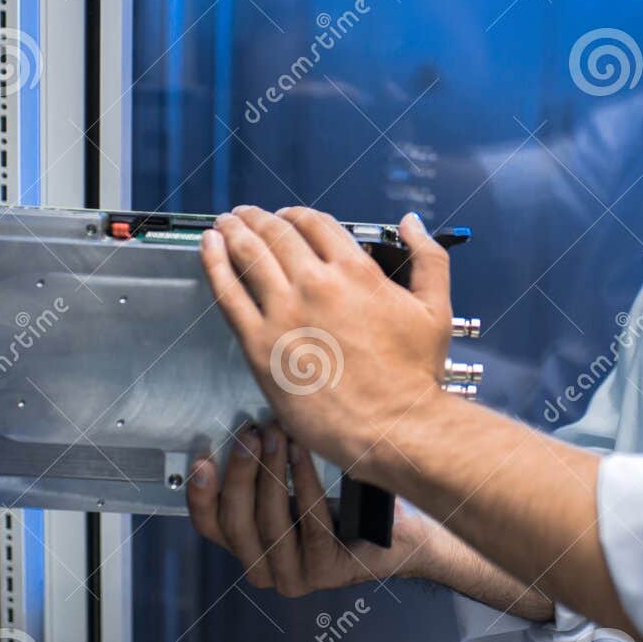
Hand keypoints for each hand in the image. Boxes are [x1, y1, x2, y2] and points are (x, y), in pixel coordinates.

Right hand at [186, 422, 438, 595]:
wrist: (403, 534)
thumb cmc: (346, 505)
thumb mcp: (294, 489)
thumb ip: (264, 476)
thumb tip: (241, 428)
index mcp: (249, 550)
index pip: (211, 526)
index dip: (200, 493)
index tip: (202, 456)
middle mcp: (265, 570)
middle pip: (236, 523)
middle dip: (240, 473)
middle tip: (250, 433)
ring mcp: (294, 578)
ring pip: (270, 524)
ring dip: (271, 473)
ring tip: (275, 434)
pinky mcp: (325, 573)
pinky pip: (310, 524)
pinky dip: (305, 482)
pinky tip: (302, 453)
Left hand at [200, 205, 453, 471]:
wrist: (394, 427)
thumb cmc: (414, 377)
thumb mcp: (435, 308)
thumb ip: (428, 257)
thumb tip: (412, 223)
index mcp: (356, 271)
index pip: (315, 223)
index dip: (296, 215)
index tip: (287, 217)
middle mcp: (316, 284)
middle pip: (276, 233)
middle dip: (258, 218)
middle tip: (245, 214)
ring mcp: (285, 313)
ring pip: (249, 255)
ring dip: (233, 231)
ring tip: (224, 223)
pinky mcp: (261, 346)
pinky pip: (228, 294)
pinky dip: (214, 264)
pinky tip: (208, 248)